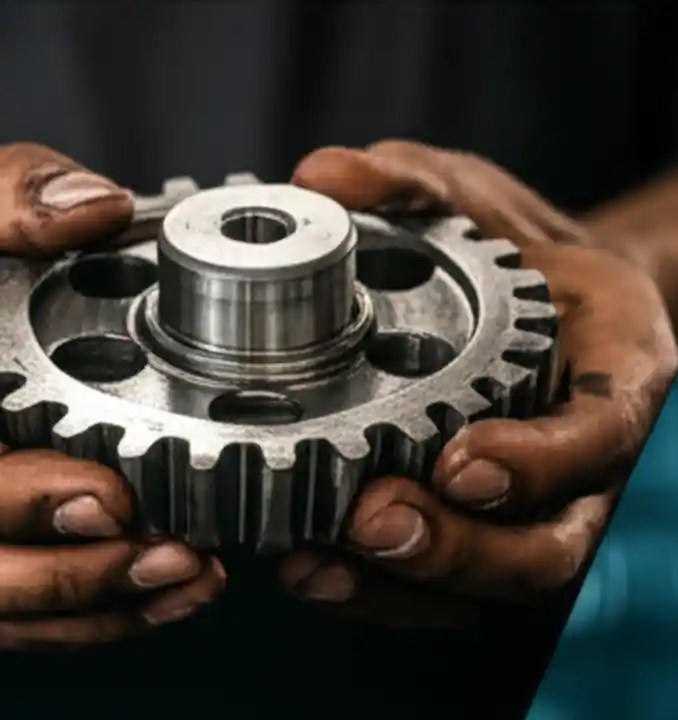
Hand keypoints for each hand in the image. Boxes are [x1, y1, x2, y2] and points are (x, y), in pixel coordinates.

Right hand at [0, 143, 222, 646]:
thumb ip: (12, 197)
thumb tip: (93, 212)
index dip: (15, 502)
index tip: (106, 499)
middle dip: (73, 574)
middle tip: (174, 554)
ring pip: (0, 604)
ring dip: (98, 602)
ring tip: (192, 576)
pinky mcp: (1, 539)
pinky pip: (27, 611)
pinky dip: (99, 610)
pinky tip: (176, 590)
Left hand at [279, 141, 677, 624]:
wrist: (556, 315)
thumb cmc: (532, 261)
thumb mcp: (487, 201)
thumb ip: (417, 183)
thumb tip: (324, 174)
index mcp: (627, 379)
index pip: (604, 437)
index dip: (540, 463)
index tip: (461, 459)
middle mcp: (599, 470)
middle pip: (554, 548)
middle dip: (463, 550)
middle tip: (375, 519)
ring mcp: (550, 517)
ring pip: (498, 590)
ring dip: (410, 586)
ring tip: (319, 563)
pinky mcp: (497, 544)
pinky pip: (453, 596)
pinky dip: (383, 595)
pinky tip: (313, 572)